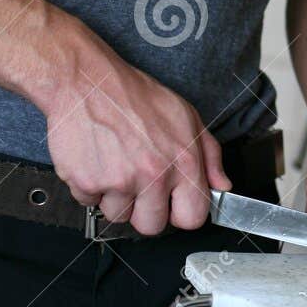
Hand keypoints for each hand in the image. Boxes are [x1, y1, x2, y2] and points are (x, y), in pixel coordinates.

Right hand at [42, 35, 231, 235]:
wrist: (85, 80)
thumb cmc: (133, 95)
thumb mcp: (185, 116)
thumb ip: (209, 155)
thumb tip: (221, 186)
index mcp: (183, 160)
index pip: (192, 218)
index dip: (180, 212)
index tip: (172, 203)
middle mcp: (153, 174)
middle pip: (152, 226)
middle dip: (144, 209)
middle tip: (137, 180)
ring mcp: (118, 181)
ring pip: (118, 216)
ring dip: (114, 197)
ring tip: (114, 162)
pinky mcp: (86, 183)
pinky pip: (89, 204)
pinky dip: (89, 187)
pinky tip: (95, 159)